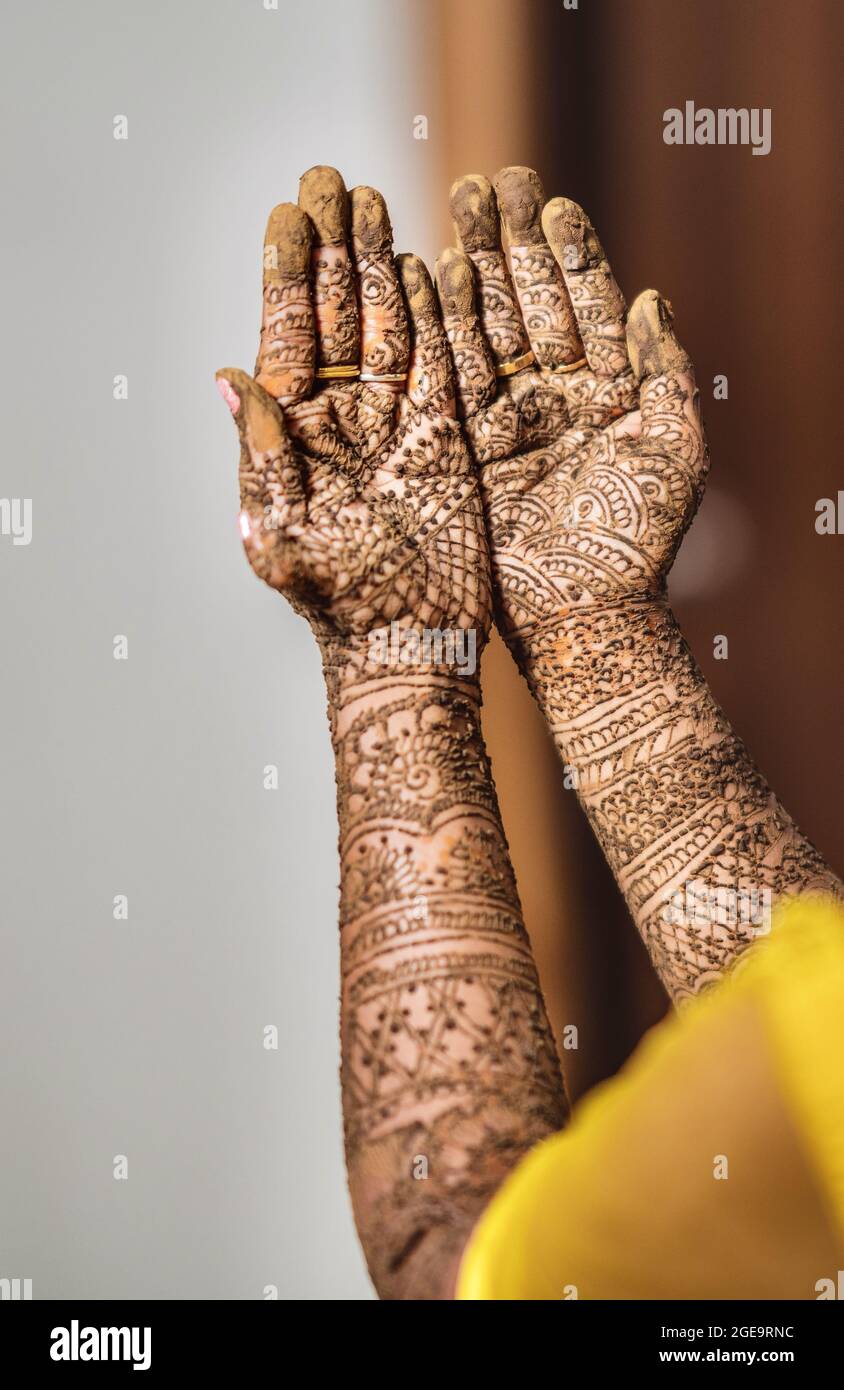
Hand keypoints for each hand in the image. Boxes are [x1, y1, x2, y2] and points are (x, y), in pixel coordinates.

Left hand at [217, 167, 491, 672]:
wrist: (406, 647)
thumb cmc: (336, 608)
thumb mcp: (285, 541)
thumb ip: (263, 461)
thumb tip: (228, 376)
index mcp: (296, 439)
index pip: (287, 341)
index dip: (285, 278)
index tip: (287, 215)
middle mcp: (343, 423)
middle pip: (337, 317)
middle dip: (332, 250)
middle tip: (331, 179)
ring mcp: (397, 427)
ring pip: (388, 328)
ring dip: (380, 266)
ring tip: (374, 201)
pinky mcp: (448, 442)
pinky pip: (443, 366)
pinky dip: (436, 318)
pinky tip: (427, 266)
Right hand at [436, 167, 707, 640]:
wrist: (582, 612)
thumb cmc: (639, 540)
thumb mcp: (674, 447)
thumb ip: (667, 369)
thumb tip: (654, 296)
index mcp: (607, 391)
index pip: (585, 305)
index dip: (568, 254)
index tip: (551, 201)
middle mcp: (553, 396)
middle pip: (527, 303)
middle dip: (508, 243)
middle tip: (488, 183)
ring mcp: (505, 418)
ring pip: (484, 327)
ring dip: (469, 267)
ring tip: (454, 209)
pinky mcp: (463, 445)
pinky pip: (448, 375)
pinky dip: (436, 326)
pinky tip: (425, 273)